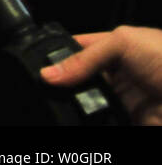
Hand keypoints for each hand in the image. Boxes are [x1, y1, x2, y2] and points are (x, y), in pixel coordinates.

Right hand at [41, 26, 161, 125]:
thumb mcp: (123, 43)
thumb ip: (85, 57)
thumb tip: (50, 72)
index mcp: (116, 47)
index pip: (78, 47)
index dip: (57, 52)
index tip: (36, 59)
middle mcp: (118, 73)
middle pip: (78, 77)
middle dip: (63, 80)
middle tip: (49, 83)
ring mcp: (123, 98)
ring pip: (86, 101)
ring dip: (75, 101)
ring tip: (64, 99)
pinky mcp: (128, 120)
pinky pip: (101, 121)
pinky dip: (90, 120)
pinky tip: (82, 115)